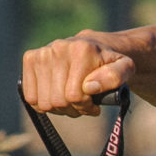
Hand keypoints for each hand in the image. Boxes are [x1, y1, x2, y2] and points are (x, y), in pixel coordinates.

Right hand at [21, 32, 136, 116]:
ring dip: (59, 109)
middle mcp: (58, 48)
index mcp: (82, 51)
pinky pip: (30, 97)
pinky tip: (56, 96)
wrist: (94, 46)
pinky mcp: (30, 58)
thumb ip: (114, 77)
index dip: (85, 107)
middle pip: (58, 101)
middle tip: (83, 104)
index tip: (94, 104)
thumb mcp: (125, 69)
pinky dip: (43, 104)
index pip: (74, 96)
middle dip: (73, 109)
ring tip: (71, 99)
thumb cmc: (110, 63)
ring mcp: (42, 53)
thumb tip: (90, 86)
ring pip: (44, 103)